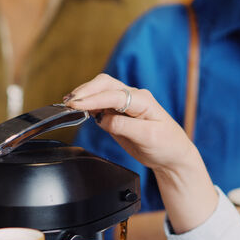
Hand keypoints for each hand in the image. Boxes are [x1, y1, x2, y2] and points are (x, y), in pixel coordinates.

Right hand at [67, 74, 217, 233]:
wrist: (172, 155)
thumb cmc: (166, 145)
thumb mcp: (148, 138)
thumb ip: (124, 127)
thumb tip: (104, 120)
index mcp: (143, 100)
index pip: (114, 95)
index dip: (94, 99)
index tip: (77, 105)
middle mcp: (134, 97)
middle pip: (105, 84)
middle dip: (85, 91)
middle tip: (68, 103)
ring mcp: (126, 103)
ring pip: (101, 90)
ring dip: (84, 95)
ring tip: (68, 104)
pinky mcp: (119, 112)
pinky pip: (101, 102)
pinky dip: (88, 104)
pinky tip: (78, 109)